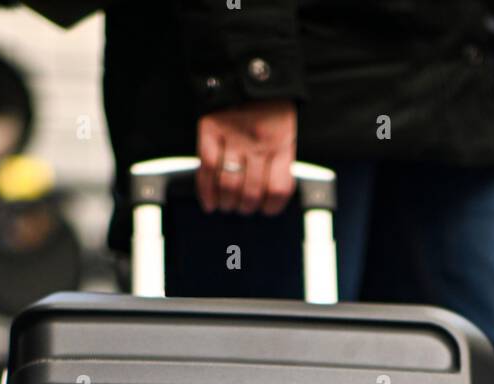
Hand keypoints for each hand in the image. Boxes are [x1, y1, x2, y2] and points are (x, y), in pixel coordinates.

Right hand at [196, 101, 296, 215]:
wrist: (248, 65)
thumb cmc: (271, 104)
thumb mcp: (287, 131)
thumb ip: (281, 161)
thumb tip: (270, 197)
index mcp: (282, 144)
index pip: (278, 190)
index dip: (271, 207)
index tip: (265, 209)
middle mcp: (258, 142)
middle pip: (251, 193)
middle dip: (246, 207)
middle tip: (242, 207)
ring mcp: (233, 136)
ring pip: (228, 185)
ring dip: (227, 203)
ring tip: (227, 205)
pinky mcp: (210, 129)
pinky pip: (206, 168)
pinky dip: (206, 191)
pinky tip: (209, 202)